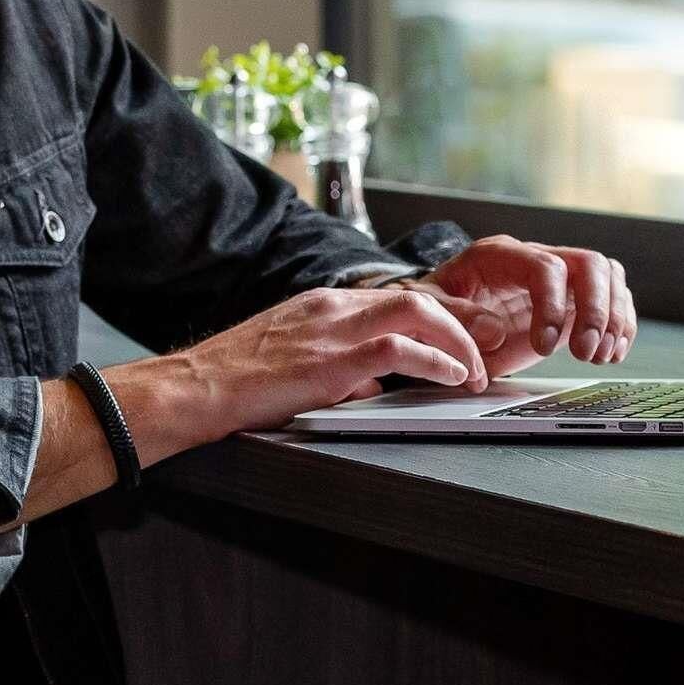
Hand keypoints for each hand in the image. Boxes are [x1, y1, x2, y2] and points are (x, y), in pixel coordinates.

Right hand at [116, 284, 500, 453]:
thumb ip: (338, 368)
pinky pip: (401, 350)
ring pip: (417, 311)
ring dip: (456, 339)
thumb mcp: (293, 364)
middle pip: (416, 295)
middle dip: (462, 318)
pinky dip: (436, 361)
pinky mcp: (331, 361)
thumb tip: (371, 386)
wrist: (195, 388)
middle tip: (489, 342)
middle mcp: (331, 307)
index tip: (467, 326)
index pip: (395, 296)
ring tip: (475, 368)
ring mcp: (332, 330)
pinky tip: (452, 377)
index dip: (440, 311)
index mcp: (322, 304)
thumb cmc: (234, 383)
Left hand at [409, 234, 635, 377]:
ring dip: (613, 319)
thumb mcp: (428, 310)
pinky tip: (613, 352)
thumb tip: (493, 330)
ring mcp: (558, 278)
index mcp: (498, 255)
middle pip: (587, 264)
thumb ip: (455, 318)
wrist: (441, 316)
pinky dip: (620, 325)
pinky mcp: (572, 301)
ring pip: (607, 277)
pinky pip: (612, 299)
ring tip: (600, 356)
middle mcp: (534, 258)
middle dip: (595, 310)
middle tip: (586, 352)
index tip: (544, 346)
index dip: (551, 305)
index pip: (543, 266)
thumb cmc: (434, 308)